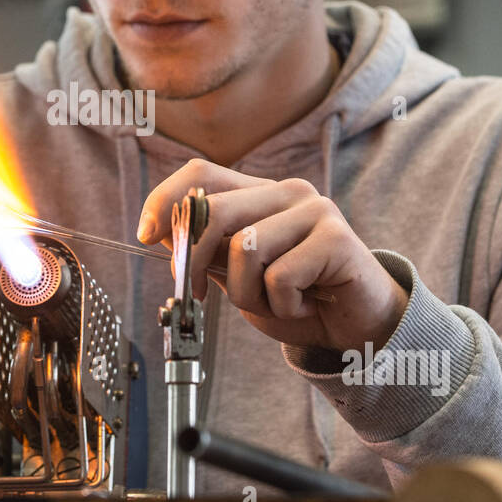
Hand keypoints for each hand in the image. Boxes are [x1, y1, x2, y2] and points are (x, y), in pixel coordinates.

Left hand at [137, 159, 408, 350]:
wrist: (356, 327)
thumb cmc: (298, 299)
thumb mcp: (239, 276)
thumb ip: (208, 252)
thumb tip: (159, 231)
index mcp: (260, 193)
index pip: (201, 173)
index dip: (165, 199)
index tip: (145, 234)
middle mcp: (287, 192)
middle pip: (215, 211)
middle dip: (196, 261)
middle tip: (201, 294)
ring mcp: (314, 210)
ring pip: (245, 249)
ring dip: (249, 295)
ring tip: (277, 302)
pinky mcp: (336, 238)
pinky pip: (279, 277)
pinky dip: (283, 305)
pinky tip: (305, 304)